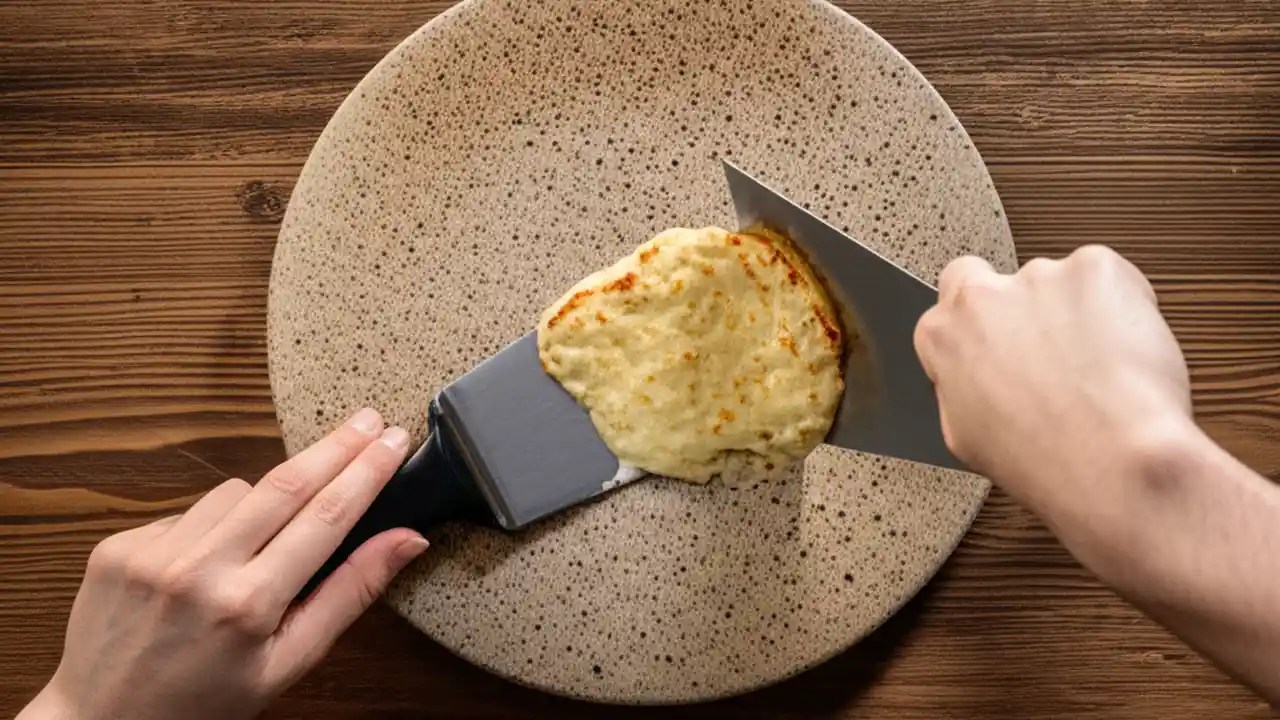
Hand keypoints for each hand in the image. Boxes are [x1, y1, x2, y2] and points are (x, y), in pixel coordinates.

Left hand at [20, 409, 426, 719]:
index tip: (394, 440)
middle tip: (368, 419)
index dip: (367, 472)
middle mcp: (197, 571)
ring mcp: (152, 553)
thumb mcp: (290, 662)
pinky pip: (189, 511)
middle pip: (286, 483)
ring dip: (263, 502)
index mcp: (248, 606)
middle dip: (335, 447)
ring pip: (235, 491)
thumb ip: (350, 594)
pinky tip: (206, 567)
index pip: (326, 517)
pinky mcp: (121, 545)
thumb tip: (408, 539)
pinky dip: (212, 526)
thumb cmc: (205, 703)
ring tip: (261, 548)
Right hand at [913, 246, 1192, 532]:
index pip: (953, 295)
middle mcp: (983, 296)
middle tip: (1053, 350)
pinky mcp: (1096, 269)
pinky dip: (1122, 306)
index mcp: (943, 334)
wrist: (1111, 460)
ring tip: (1101, 368)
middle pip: (1001, 281)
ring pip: (1061, 284)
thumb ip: (960, 384)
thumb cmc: (1042, 461)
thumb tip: (974, 375)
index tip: (1003, 341)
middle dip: (1023, 306)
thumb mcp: (964, 437)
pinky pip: (1111, 279)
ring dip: (1077, 313)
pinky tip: (1126, 353)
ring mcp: (1039, 277)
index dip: (982, 319)